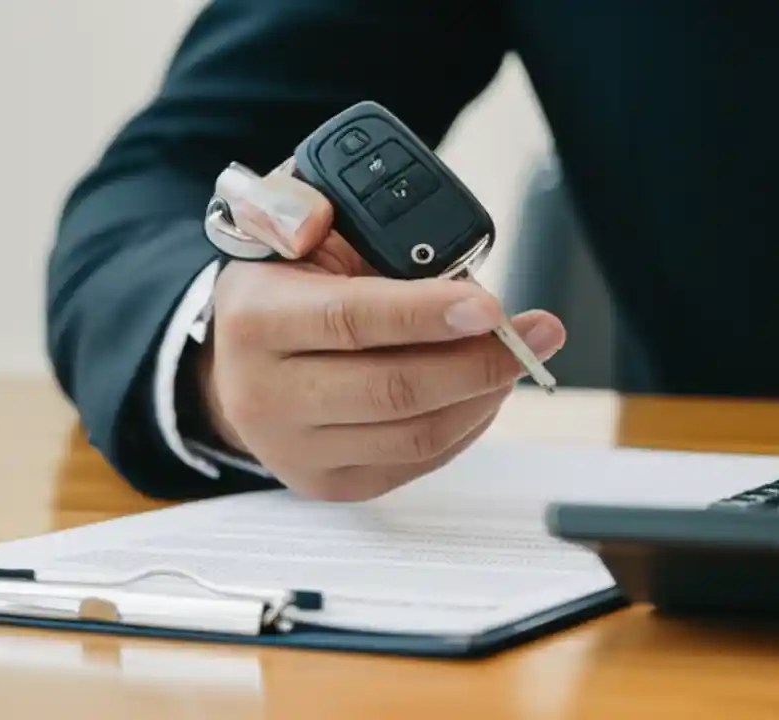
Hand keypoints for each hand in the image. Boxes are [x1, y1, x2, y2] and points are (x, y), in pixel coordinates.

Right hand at [196, 161, 564, 500]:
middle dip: (480, 360)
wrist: (240, 361)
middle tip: (537, 332)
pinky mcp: (331, 483)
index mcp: (254, 319)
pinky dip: (468, 424)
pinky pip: (419, 460)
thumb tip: (320, 216)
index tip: (491, 307)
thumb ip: (298, 205)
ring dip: (485, 393)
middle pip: (394, 389)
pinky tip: (486, 389)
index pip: (351, 321)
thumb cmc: (282, 283)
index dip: (428, 316)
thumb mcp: (278, 222)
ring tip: (518, 355)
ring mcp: (297, 449)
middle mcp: (264, 394)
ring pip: (416, 433)